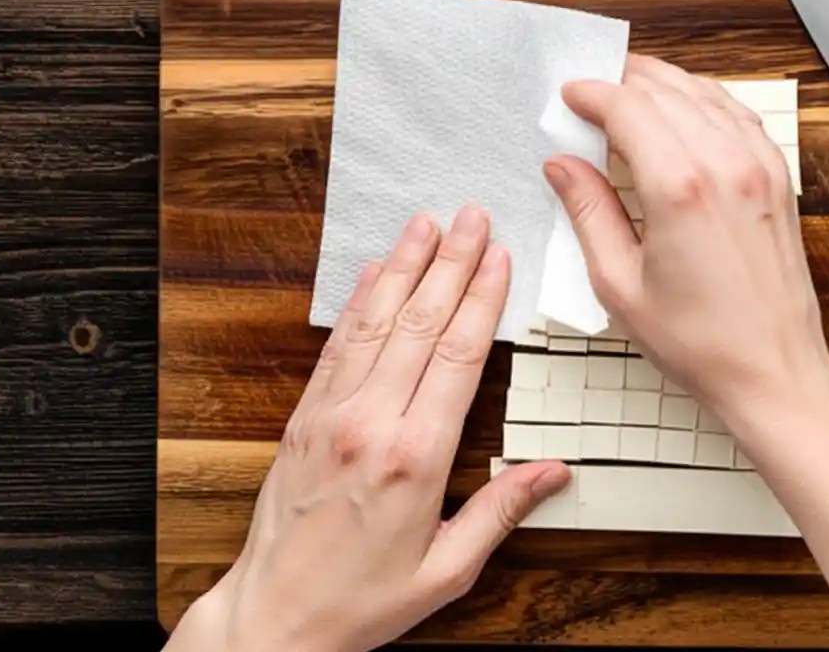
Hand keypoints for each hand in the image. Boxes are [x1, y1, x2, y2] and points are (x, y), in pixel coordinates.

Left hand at [166, 206, 569, 651]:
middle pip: (420, 324)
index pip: (459, 357)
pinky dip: (358, 303)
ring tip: (427, 224)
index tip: (497, 256)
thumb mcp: (448, 570)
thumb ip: (501, 512)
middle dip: (450, 263)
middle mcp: (372, 423)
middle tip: (471, 216)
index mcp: (416, 457)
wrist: (274, 618)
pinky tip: (375, 272)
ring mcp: (332, 415)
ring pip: (376, 323)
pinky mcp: (304, 418)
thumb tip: (554, 472)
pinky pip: (337, 346)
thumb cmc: (362, 601)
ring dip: (404, 268)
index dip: (481, 299)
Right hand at [543, 54, 828, 431]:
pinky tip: (685, 112)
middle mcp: (726, 165)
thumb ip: (588, 212)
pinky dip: (705, 102)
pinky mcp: (778, 181)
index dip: (592, 94)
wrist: (772, 372)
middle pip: (665, 91)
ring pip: (705, 94)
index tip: (570, 95)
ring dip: (664, 86)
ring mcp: (760, 168)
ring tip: (630, 93)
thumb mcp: (620, 285)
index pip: (628, 108)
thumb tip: (563, 165)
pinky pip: (739, 116)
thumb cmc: (700, 343)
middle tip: (592, 91)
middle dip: (623, 82)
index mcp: (680, 188)